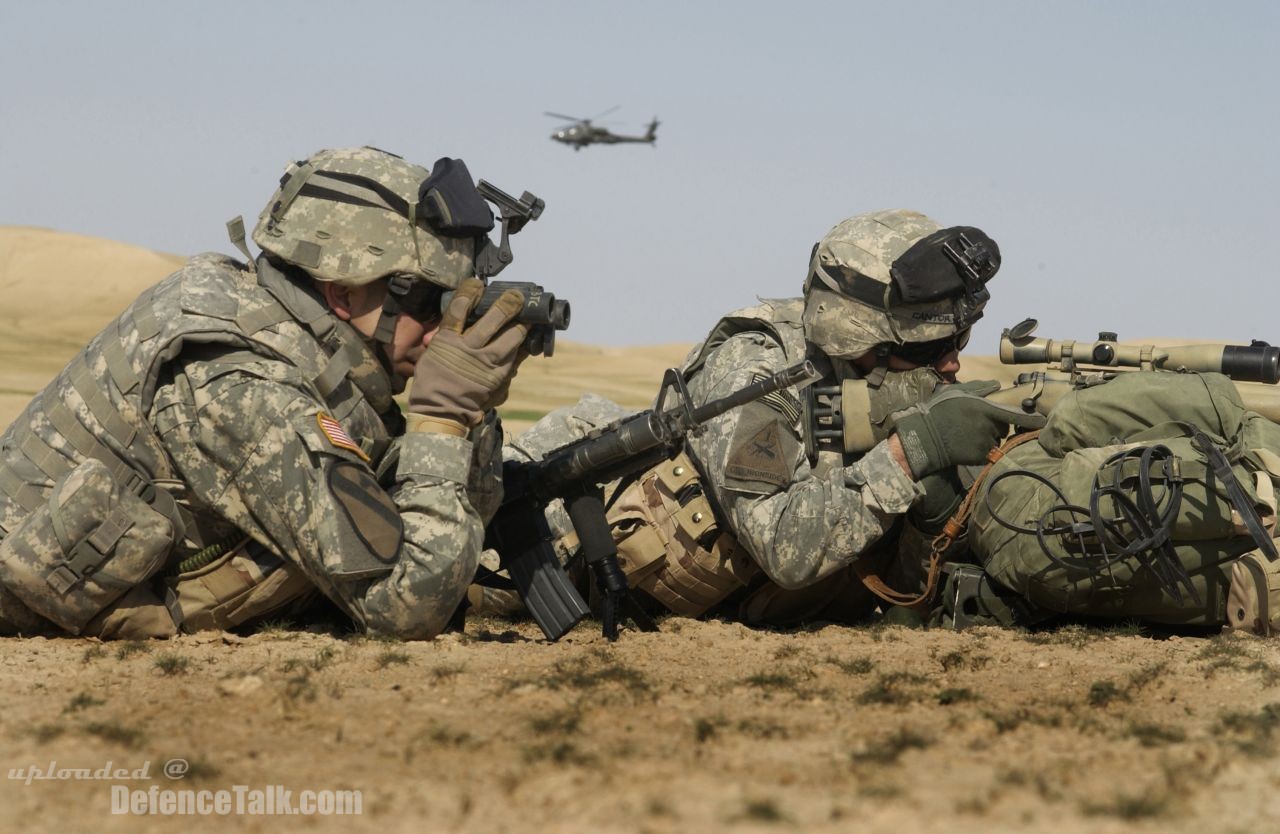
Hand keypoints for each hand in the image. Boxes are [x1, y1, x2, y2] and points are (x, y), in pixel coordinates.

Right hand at [408, 278, 528, 427]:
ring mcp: (486, 365)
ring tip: (527, 320)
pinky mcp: (498, 379)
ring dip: (521, 327)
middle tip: (516, 296)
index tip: (477, 284)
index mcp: (447, 341)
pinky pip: (514, 359)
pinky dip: (520, 350)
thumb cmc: (432, 381)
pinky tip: (525, 344)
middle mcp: (469, 350)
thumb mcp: (431, 354)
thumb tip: (455, 319)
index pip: (459, 308)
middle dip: (508, 304)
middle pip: (493, 320)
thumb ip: (445, 336)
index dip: (470, 292)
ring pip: (511, 339)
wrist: (441, 411)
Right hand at [890, 382, 1045, 477]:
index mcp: (984, 409)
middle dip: (995, 424)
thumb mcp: (956, 392)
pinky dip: (980, 448)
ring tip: (967, 432)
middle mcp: (988, 426)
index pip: (1015, 414)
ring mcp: (984, 442)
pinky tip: (965, 443)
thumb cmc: (938, 411)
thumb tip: (997, 385)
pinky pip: (987, 451)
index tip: (1044, 421)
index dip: (1031, 419)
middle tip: (975, 421)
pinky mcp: (979, 456)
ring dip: (987, 436)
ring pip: (995, 439)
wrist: (924, 438)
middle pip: (1003, 426)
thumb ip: (979, 388)